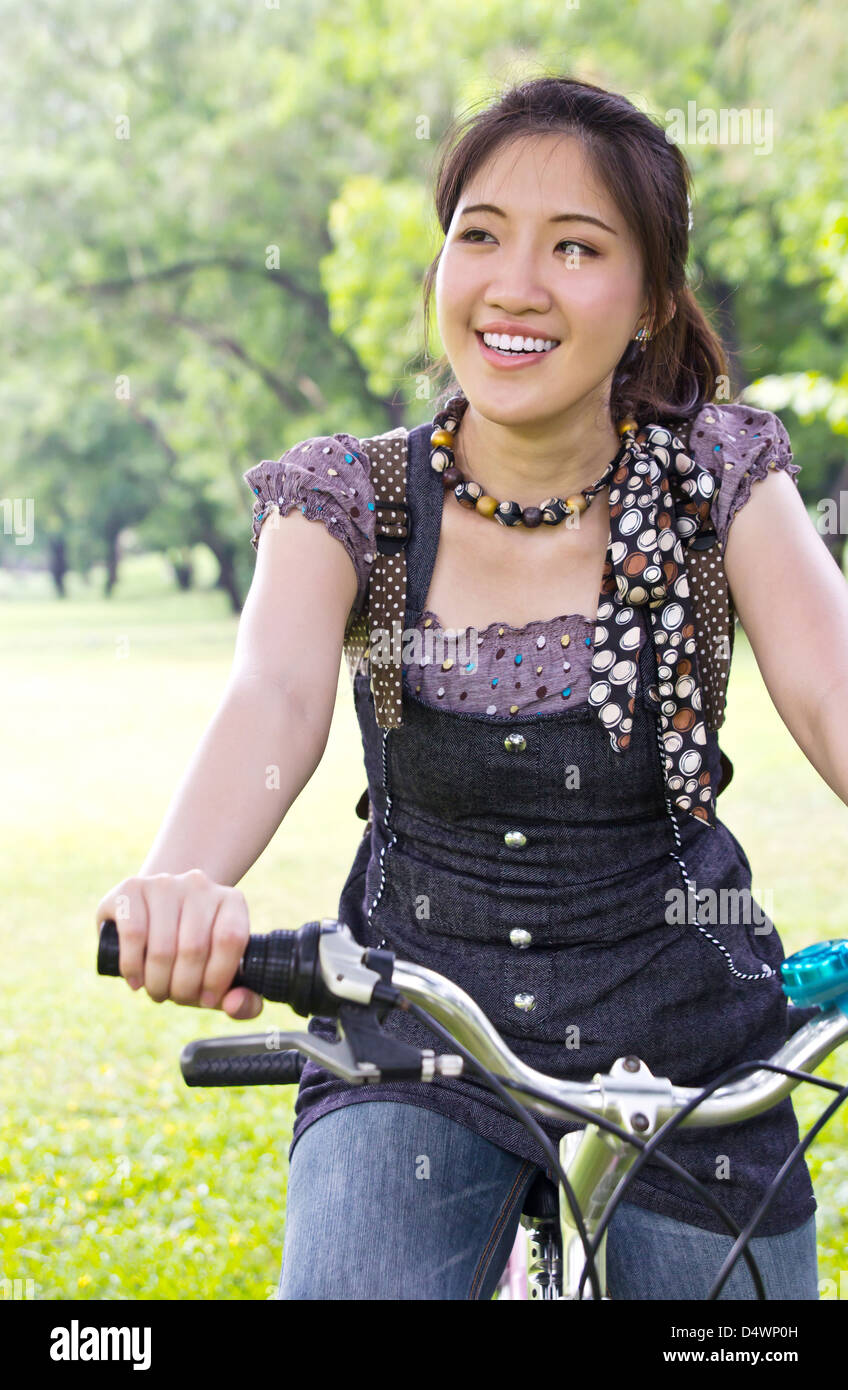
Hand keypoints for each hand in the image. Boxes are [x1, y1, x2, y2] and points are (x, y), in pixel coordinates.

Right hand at [94, 869, 262, 1017]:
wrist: (155, 914)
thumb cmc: (193, 951)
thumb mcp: (221, 974)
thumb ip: (244, 999)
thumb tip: (235, 1004)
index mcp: (231, 901)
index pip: (230, 939)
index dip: (218, 977)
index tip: (206, 999)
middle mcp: (199, 885)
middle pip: (194, 948)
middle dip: (183, 988)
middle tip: (175, 998)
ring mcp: (164, 883)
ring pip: (162, 947)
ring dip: (157, 983)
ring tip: (157, 991)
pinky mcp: (130, 888)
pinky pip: (133, 934)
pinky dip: (133, 966)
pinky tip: (135, 980)